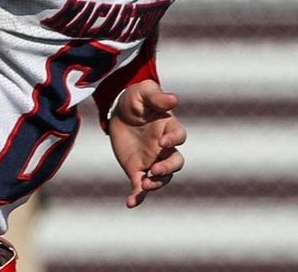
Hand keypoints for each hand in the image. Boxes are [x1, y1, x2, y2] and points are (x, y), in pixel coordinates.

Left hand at [107, 79, 186, 207]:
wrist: (119, 111)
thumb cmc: (136, 100)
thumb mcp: (143, 93)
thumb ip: (157, 97)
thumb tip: (173, 99)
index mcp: (169, 128)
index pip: (178, 136)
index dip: (173, 140)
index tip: (162, 141)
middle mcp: (164, 148)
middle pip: (176, 162)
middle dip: (168, 167)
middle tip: (156, 168)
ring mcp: (153, 159)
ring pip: (162, 177)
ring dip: (157, 183)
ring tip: (145, 185)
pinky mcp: (138, 169)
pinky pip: (141, 186)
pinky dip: (138, 196)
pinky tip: (131, 203)